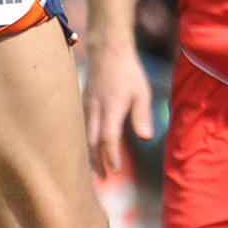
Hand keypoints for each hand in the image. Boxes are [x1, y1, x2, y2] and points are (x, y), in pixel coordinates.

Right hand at [83, 42, 155, 178]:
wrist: (107, 49)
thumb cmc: (128, 71)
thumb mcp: (141, 92)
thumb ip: (142, 115)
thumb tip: (145, 137)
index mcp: (111, 108)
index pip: (109, 139)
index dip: (112, 157)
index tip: (116, 170)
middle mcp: (95, 109)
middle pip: (92, 142)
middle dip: (97, 162)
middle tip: (103, 178)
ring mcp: (87, 105)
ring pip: (85, 135)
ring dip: (90, 153)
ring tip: (96, 168)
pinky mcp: (83, 102)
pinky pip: (82, 126)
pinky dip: (86, 140)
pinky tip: (90, 147)